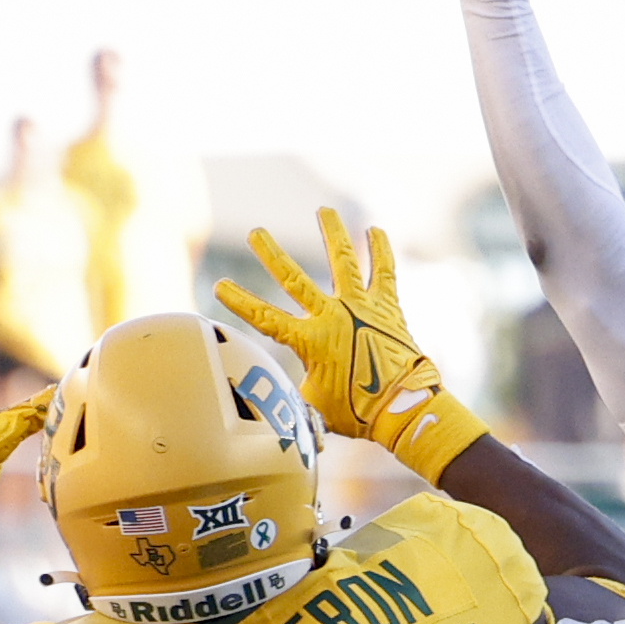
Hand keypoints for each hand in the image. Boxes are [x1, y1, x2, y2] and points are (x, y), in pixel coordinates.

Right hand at [216, 209, 439, 445]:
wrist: (403, 407)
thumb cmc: (357, 412)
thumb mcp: (313, 405)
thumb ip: (292, 393)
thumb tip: (271, 401)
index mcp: (309, 340)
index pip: (265, 316)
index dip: (241, 301)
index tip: (221, 286)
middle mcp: (333, 315)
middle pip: (295, 278)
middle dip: (272, 253)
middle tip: (256, 232)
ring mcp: (361, 307)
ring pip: (343, 261)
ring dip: (332, 234)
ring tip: (324, 211)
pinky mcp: (387, 307)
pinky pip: (384, 271)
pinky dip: (380, 250)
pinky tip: (376, 229)